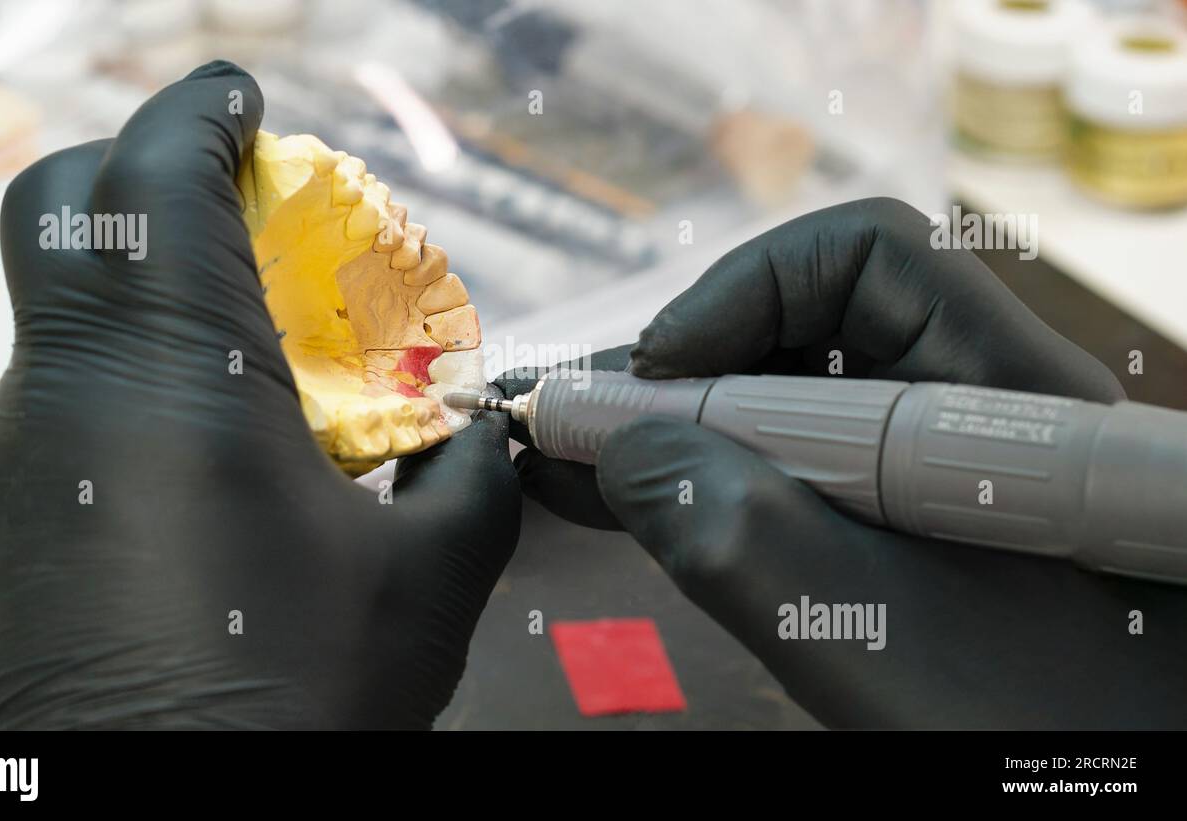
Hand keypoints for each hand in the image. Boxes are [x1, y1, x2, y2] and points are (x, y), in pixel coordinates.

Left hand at [0, 62, 519, 728]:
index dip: (201, 112)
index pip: (154, 173)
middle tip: (236, 212)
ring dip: (139, 300)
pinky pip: (50, 411)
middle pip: (69, 211)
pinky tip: (185, 475)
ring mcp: (8, 463)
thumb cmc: (283, 707)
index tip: (245, 99)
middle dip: (149, 177)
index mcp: (179, 382)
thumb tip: (488, 441)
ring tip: (236, 368)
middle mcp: (67, 401)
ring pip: (59, 318)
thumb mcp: (421, 592)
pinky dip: (114, 394)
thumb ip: (469, 486)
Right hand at [500, 197, 1186, 728]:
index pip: (868, 259)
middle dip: (692, 366)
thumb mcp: (868, 633)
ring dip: (691, 424)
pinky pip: (806, 464)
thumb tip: (620, 453)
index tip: (652, 374)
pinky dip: (722, 475)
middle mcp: (981, 406)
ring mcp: (944, 466)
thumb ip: (736, 534)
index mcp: (1012, 395)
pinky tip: (646, 493)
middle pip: (818, 320)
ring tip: (590, 461)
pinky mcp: (914, 516)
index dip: (741, 292)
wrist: (1113, 777)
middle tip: (588, 419)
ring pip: (799, 397)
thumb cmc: (1030, 727)